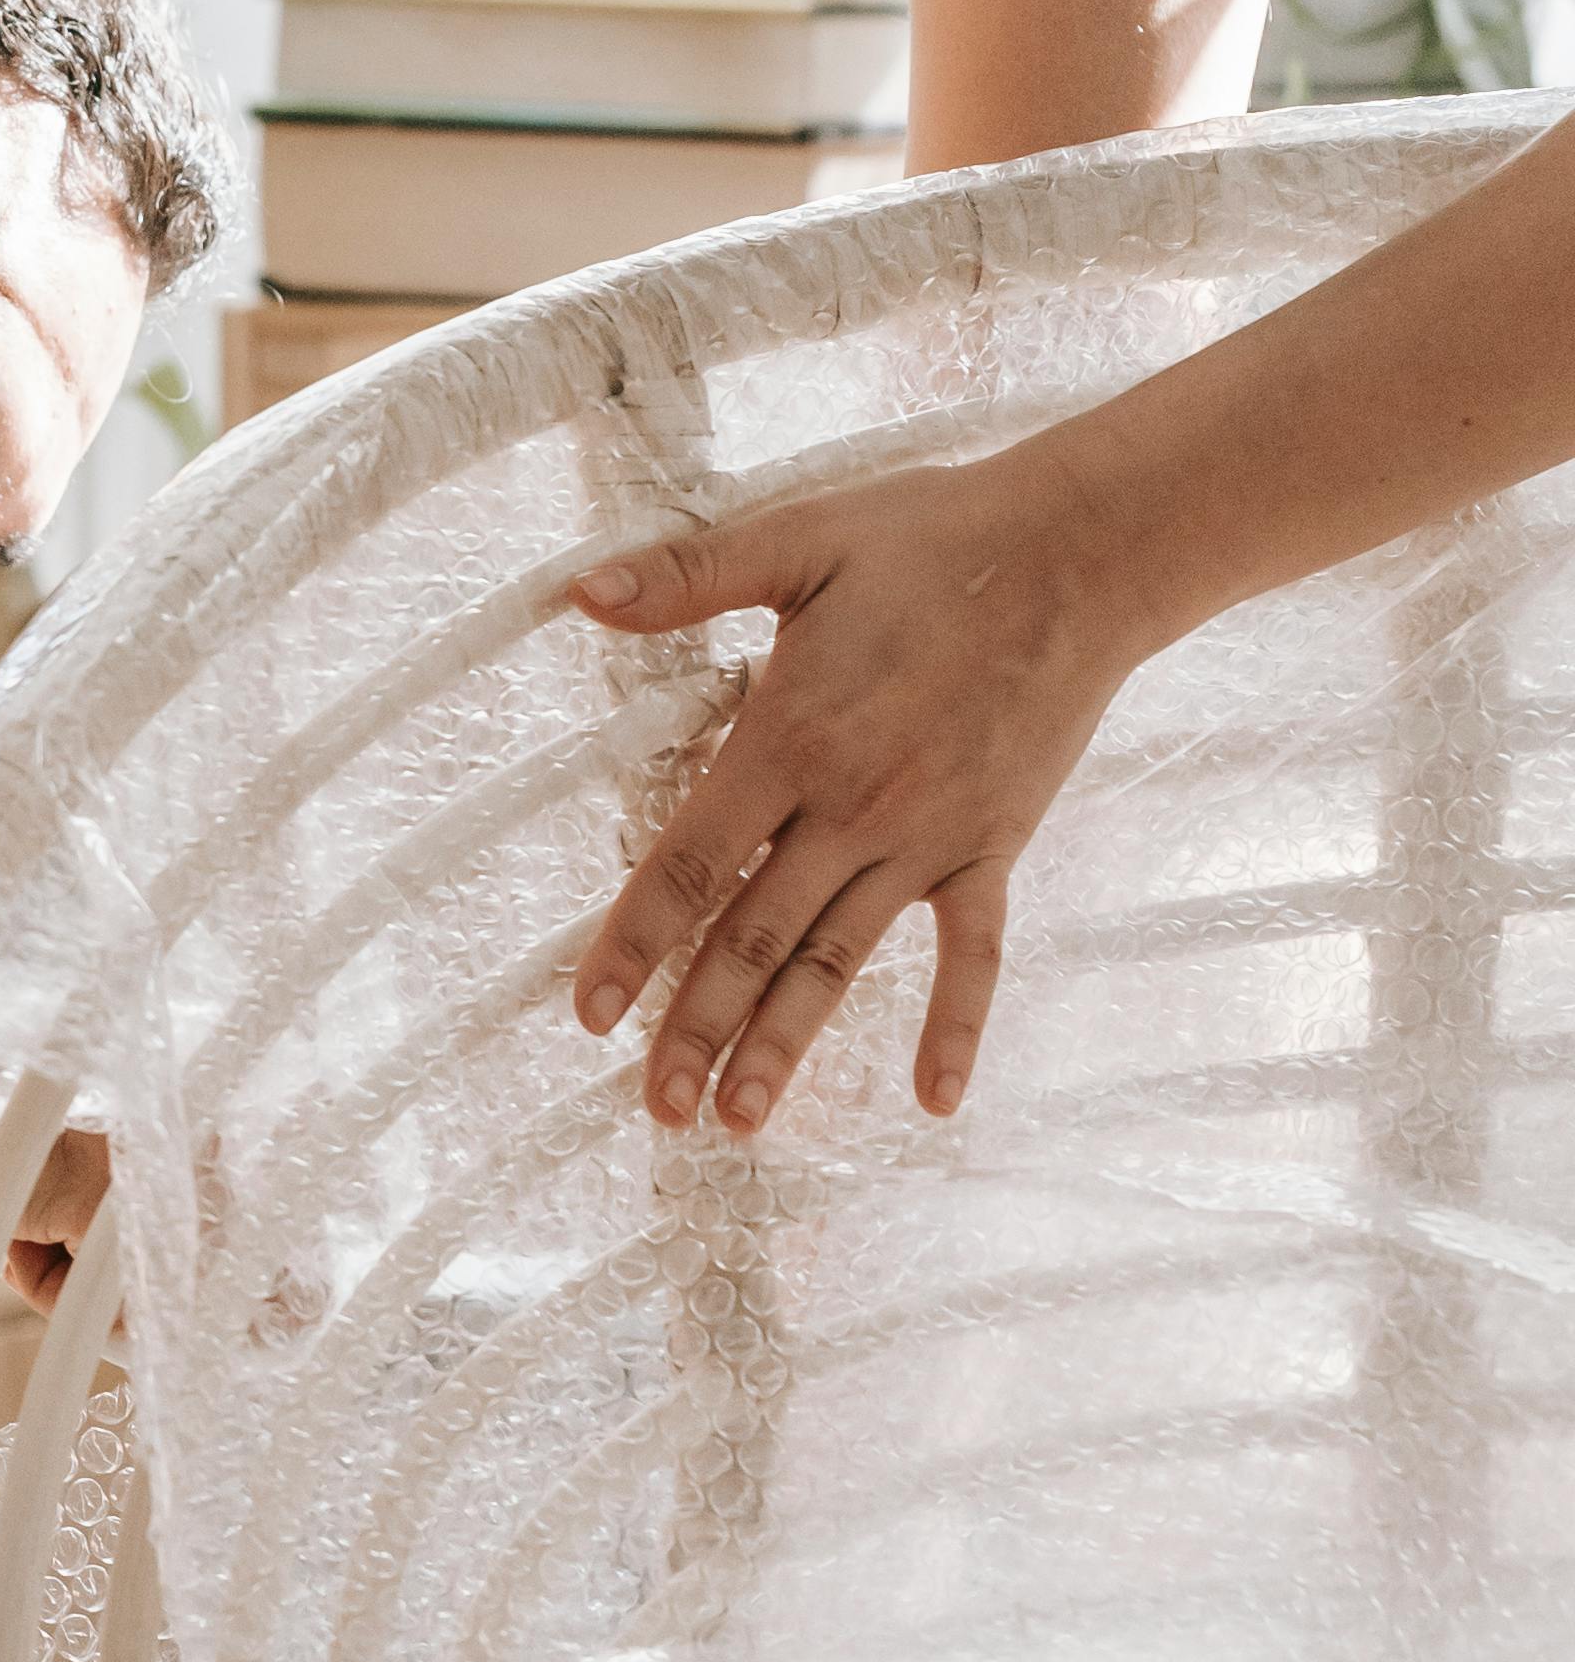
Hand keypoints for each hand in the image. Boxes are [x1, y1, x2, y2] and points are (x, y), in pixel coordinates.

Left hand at [561, 444, 1163, 1133]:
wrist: (1080, 555)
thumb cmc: (931, 540)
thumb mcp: (796, 540)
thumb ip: (685, 575)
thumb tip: (580, 588)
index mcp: (789, 738)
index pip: (690, 862)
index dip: (634, 941)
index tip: (590, 1015)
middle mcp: (853, 807)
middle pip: (755, 939)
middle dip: (698, 1029)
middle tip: (656, 1109)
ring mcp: (929, 838)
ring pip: (839, 961)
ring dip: (787, 1045)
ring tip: (740, 1122)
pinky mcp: (995, 846)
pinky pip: (974, 955)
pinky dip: (954, 1027)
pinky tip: (933, 1101)